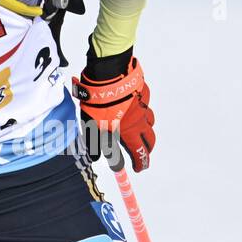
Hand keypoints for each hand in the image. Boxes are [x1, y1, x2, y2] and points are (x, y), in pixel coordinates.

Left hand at [71, 43, 154, 171]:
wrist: (108, 73)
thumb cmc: (99, 102)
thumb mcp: (92, 125)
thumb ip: (96, 143)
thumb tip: (96, 158)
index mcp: (129, 131)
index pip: (139, 152)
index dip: (140, 162)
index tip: (139, 168)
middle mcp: (140, 120)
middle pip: (149, 139)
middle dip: (147, 149)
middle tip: (141, 153)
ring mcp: (142, 105)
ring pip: (149, 121)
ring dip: (145, 129)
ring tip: (137, 130)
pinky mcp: (141, 91)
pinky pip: (144, 104)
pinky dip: (141, 110)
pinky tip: (132, 106)